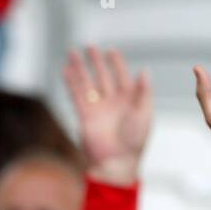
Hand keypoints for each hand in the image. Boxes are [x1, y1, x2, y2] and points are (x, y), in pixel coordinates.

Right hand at [64, 47, 152, 185]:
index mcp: (130, 102)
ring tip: (73, 52)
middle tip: (90, 46)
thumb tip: (144, 71)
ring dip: (80, 68)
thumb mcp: (143, 114)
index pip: (123, 78)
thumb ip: (143, 92)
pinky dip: (71, 82)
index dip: (118, 64)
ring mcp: (99, 108)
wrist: (116, 162)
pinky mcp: (86, 115)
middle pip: (104, 77)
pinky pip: (77, 95)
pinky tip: (66, 69)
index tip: (112, 51)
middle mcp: (114, 103)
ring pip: (88, 83)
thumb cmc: (134, 141)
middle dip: (97, 62)